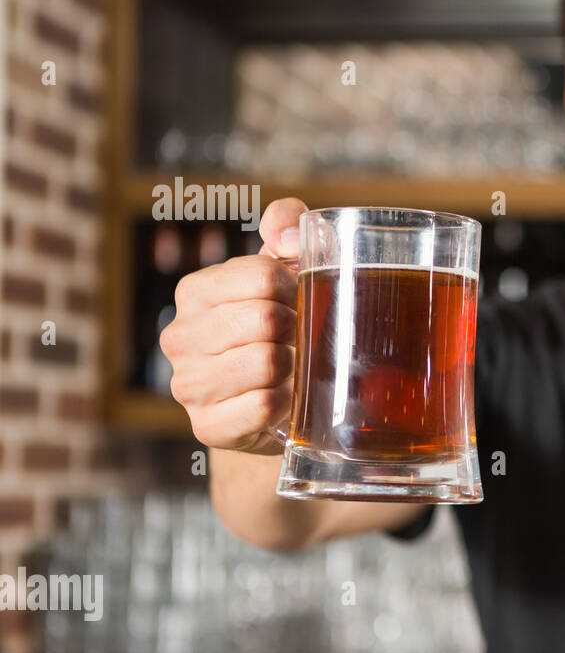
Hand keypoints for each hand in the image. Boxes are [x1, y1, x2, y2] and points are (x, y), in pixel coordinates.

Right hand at [159, 198, 306, 454]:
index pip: (261, 275)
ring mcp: (188, 385)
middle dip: (296, 329)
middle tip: (298, 339)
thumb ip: (287, 225)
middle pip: (265, 319)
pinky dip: (284, 404)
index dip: (294, 288)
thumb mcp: (284, 269)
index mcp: (194, 292)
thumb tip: (286, 234)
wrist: (278, 403)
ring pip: (265, 363)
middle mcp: (179, 337)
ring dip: (292, 367)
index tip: (297, 301)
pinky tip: (280, 400)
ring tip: (289, 369)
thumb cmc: (282, 328)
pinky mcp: (206, 427)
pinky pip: (261, 407)